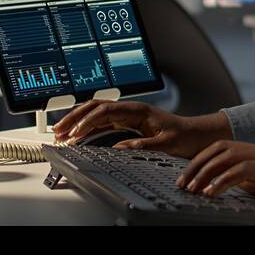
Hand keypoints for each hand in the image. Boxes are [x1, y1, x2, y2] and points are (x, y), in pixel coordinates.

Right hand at [50, 100, 231, 158]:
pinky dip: (86, 127)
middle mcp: (130, 110)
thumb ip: (144, 145)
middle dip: (75, 117)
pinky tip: (76, 135)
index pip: (107, 109)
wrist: (195, 134)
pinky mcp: (126, 123)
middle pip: (95, 107)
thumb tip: (120, 147)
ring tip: (61, 133)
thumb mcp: (167, 143)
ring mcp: (127, 116)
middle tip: (59, 131)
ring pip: (95, 113)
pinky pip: (101, 122)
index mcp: (139, 110)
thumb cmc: (184, 136)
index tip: (76, 131)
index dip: (89, 119)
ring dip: (77, 122)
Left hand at [176, 141, 254, 216]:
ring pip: (228, 156)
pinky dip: (224, 180)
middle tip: (182, 183)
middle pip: (220, 149)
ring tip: (191, 189)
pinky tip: (212, 192)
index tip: (188, 178)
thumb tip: (237, 188)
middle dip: (197, 165)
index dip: (202, 161)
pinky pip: (245, 170)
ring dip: (205, 172)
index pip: (224, 149)